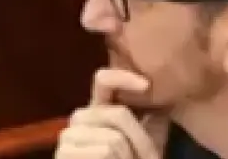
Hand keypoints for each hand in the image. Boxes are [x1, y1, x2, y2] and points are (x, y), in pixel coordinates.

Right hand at [55, 69, 169, 158]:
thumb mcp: (148, 144)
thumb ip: (152, 120)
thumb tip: (164, 93)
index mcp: (99, 109)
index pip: (103, 80)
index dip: (123, 77)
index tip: (147, 86)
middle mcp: (80, 117)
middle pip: (118, 114)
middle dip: (141, 141)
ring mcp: (69, 135)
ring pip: (114, 139)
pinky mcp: (63, 153)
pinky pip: (104, 152)